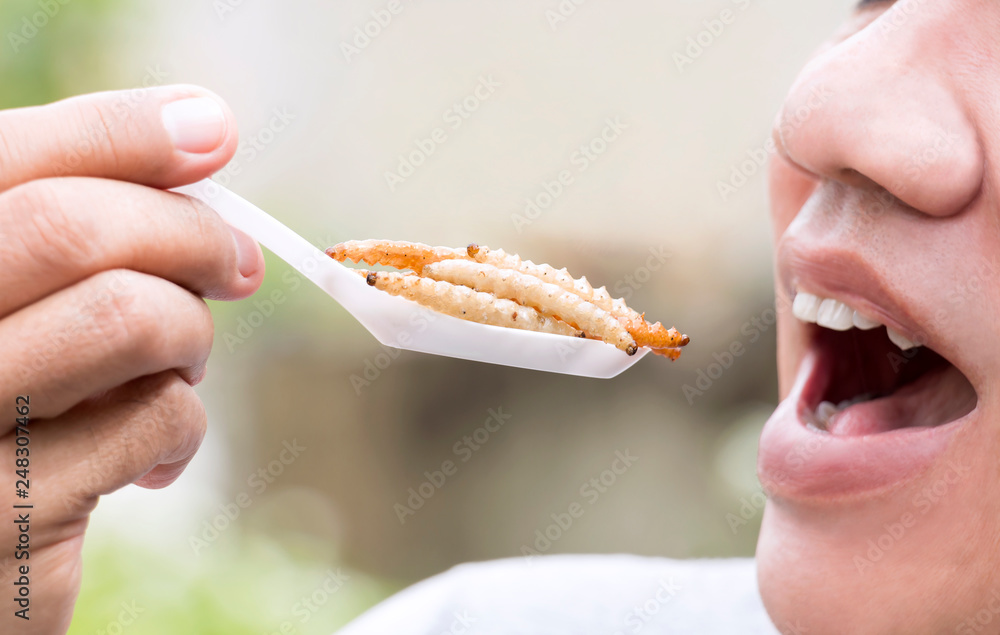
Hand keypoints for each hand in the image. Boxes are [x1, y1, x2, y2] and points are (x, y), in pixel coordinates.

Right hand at [0, 86, 264, 633]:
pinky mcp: (3, 518)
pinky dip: (183, 425)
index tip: (212, 130)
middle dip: (189, 233)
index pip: (7, 158)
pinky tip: (155, 452)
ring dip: (188, 331)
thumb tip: (200, 131)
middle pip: (72, 229)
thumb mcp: (6, 315)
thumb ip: (68, 231)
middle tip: (238, 263)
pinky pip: (149, 420)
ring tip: (180, 362)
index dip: (121, 131)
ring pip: (123, 315)